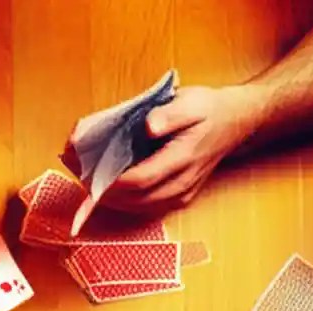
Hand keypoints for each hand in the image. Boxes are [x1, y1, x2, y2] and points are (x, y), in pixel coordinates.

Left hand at [101, 85, 264, 213]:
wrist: (235, 123)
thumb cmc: (209, 110)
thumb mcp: (191, 101)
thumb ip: (170, 114)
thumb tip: (149, 126)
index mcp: (184, 158)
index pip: (141, 180)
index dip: (111, 181)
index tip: (87, 169)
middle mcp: (182, 184)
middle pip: (135, 199)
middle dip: (102, 190)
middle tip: (77, 170)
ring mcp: (180, 194)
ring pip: (137, 207)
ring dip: (108, 197)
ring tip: (85, 176)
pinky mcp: (177, 198)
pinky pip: (143, 206)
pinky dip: (121, 199)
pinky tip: (105, 184)